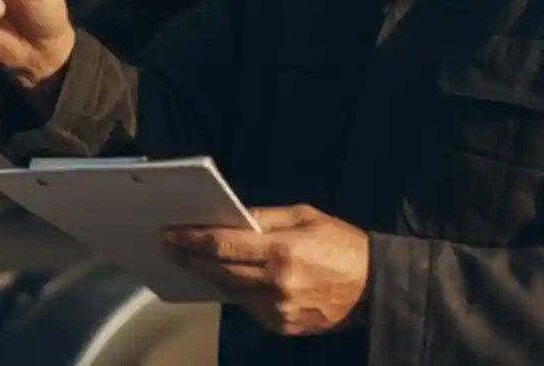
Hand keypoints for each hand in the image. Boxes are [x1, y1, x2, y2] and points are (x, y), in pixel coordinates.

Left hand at [162, 205, 368, 335]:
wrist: (374, 287)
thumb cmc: (342, 244)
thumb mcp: (306, 216)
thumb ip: (267, 217)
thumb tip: (231, 217)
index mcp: (283, 251)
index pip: (224, 245)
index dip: (193, 239)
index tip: (172, 233)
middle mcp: (277, 283)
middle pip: (220, 272)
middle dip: (191, 258)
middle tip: (169, 246)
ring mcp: (279, 310)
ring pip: (231, 292)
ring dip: (209, 276)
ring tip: (190, 260)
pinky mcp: (283, 327)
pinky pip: (249, 307)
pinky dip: (238, 291)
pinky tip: (227, 278)